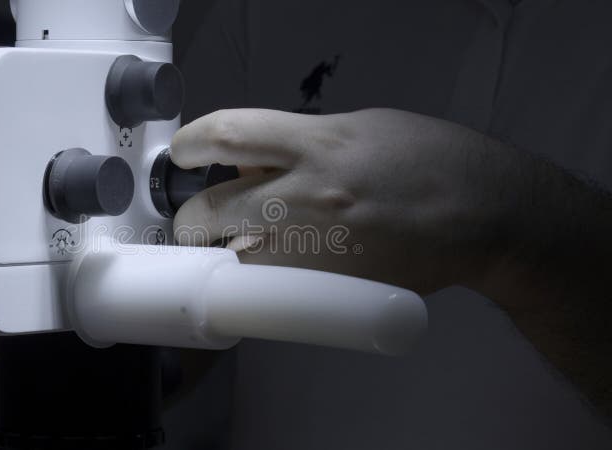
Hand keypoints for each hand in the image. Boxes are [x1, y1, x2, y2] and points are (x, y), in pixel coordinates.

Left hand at [171, 108, 500, 293]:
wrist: (484, 215)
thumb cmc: (430, 160)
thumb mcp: (359, 128)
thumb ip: (299, 142)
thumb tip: (253, 163)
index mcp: (316, 144)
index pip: (228, 135)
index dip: (189, 142)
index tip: (183, 151)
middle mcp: (308, 196)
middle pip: (208, 212)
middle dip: (189, 221)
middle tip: (197, 220)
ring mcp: (316, 249)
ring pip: (236, 260)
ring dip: (231, 254)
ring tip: (256, 242)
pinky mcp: (330, 288)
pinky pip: (276, 288)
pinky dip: (268, 277)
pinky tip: (290, 264)